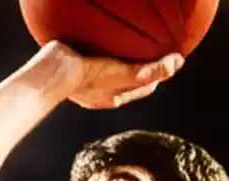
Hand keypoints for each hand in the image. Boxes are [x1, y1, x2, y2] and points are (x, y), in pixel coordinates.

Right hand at [39, 41, 184, 109]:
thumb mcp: (124, 74)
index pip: (144, 87)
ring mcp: (84, 79)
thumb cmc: (88, 76)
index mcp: (112, 98)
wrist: (51, 71)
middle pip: (128, 76)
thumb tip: (177, 63)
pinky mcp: (72, 64)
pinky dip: (101, 48)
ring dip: (120, 56)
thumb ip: (150, 71)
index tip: (168, 61)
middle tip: (151, 48)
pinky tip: (101, 34)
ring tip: (127, 40)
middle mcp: (99, 91)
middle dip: (140, 65)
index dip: (158, 74)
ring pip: (110, 66)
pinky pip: (93, 54)